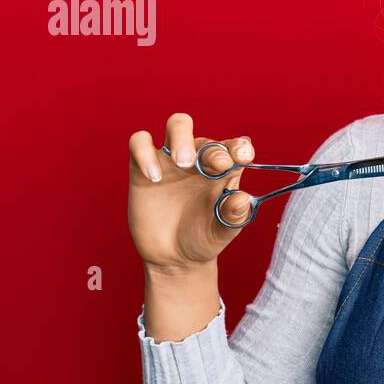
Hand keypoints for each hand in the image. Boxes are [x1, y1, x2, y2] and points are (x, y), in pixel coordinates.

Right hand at [127, 112, 256, 274]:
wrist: (173, 258)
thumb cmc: (204, 238)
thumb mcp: (223, 231)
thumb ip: (233, 215)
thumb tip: (243, 198)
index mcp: (224, 171)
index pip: (235, 148)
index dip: (240, 148)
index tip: (243, 157)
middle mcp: (200, 160)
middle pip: (206, 137)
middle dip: (212, 147)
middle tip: (216, 165)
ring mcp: (171, 161)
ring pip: (176, 125)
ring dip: (182, 137)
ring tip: (183, 163)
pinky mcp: (143, 168)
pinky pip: (139, 144)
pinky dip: (144, 153)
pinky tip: (154, 177)